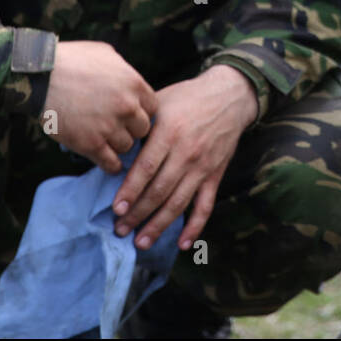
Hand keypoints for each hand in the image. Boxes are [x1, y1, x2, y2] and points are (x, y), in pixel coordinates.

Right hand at [42, 40, 157, 172]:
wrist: (40, 76)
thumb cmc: (70, 59)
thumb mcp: (105, 54)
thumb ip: (123, 69)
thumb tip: (130, 81)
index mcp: (134, 84)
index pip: (153, 107)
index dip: (142, 111)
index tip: (131, 114)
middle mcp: (126, 107)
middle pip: (143, 129)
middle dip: (132, 129)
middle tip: (119, 128)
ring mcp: (109, 127)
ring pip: (127, 147)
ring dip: (118, 145)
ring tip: (107, 141)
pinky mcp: (90, 144)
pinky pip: (111, 163)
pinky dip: (111, 164)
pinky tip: (107, 161)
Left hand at [110, 63, 258, 252]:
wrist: (229, 97)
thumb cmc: (187, 98)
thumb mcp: (160, 102)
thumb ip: (139, 125)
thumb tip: (112, 144)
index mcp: (169, 133)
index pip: (147, 168)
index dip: (130, 191)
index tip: (116, 209)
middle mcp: (186, 153)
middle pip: (160, 191)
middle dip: (138, 214)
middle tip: (120, 230)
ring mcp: (203, 167)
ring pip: (179, 203)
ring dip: (159, 225)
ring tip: (141, 242)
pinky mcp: (215, 175)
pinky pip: (205, 205)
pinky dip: (195, 227)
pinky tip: (182, 244)